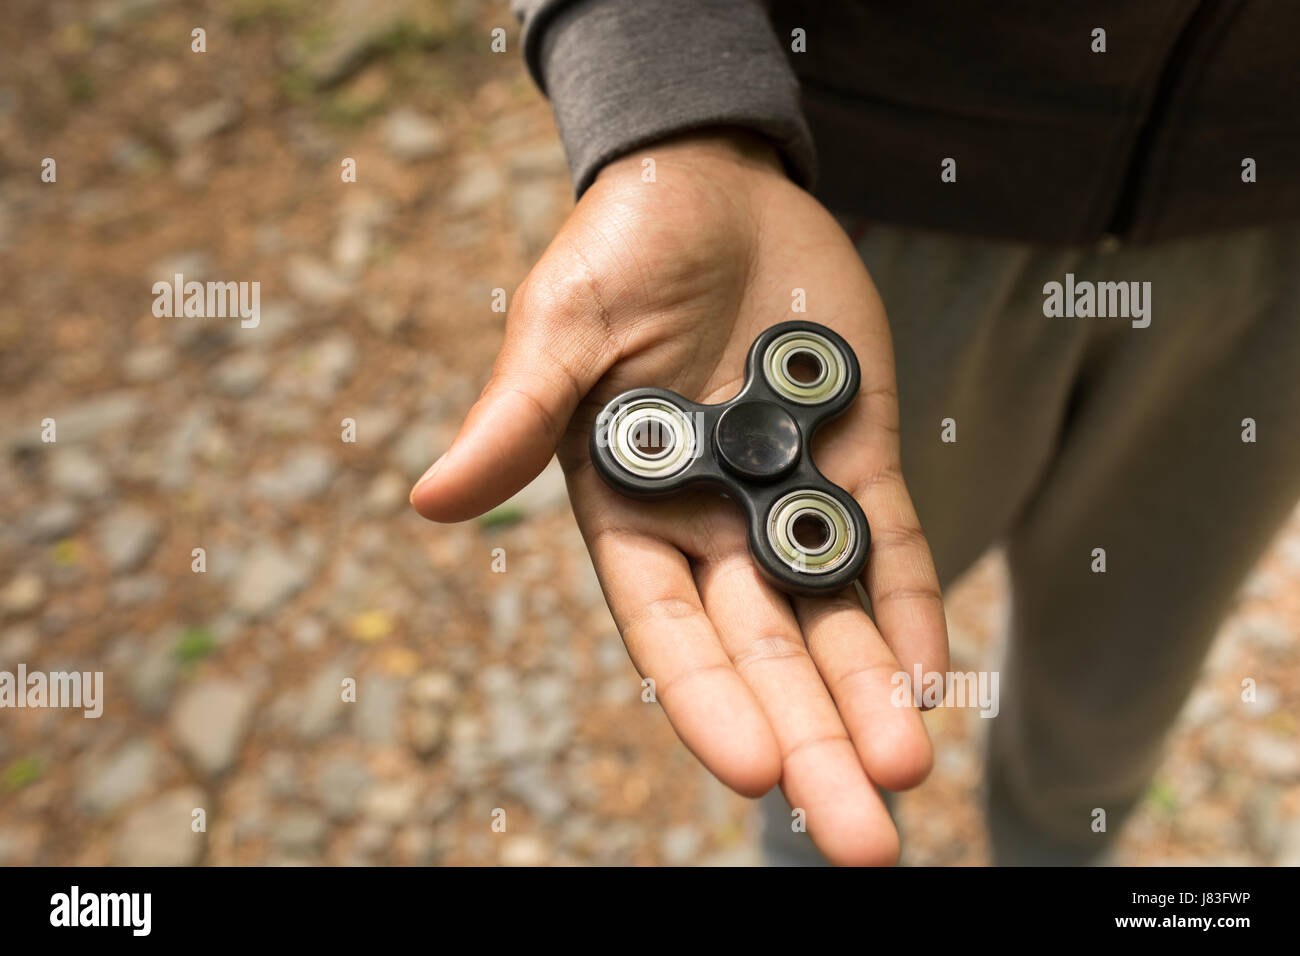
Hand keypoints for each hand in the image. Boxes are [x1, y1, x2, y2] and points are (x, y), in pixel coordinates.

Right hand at [411, 130, 947, 864]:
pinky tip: (936, 682)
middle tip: (858, 836)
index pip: (669, 630)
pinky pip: (889, 545)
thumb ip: (516, 416)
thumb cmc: (617, 248)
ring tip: (907, 777)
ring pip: (834, 619)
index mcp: (628, 511)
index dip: (707, 700)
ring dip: (872, 696)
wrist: (711, 182)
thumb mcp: (559, 328)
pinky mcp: (860, 455)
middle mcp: (710, 525)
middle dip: (810, 741)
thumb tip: (428, 498)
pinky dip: (913, 610)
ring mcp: (788, 496)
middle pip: (764, 652)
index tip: (752, 769)